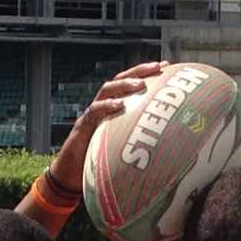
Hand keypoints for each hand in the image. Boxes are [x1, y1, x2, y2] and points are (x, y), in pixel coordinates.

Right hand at [49, 62, 168, 190]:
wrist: (72, 175)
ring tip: (141, 84)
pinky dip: (107, 106)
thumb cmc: (100, 161)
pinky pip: (94, 112)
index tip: (166, 65)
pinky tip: (120, 105)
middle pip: (120, 80)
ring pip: (107, 90)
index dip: (147, 73)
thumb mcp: (124, 146)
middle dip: (139, 71)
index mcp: (114, 108)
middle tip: (157, 66)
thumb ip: (139, 139)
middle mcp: (103, 106)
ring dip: (124, 85)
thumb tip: (168, 142)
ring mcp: (92, 115)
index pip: (130, 84)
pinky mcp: (83, 126)